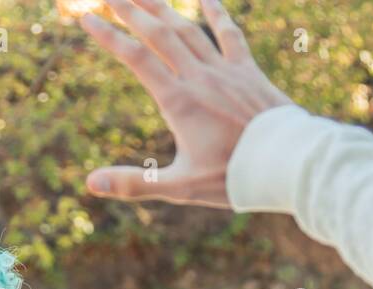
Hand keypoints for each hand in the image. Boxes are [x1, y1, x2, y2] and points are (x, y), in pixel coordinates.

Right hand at [81, 0, 293, 206]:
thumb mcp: (180, 186)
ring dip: (163, 7)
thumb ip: (135, 183)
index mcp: (179, 101)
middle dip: (129, 9)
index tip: (86, 18)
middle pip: (158, 33)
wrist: (286, 165)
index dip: (108, 36)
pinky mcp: (249, 71)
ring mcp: (226, 71)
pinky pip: (230, 34)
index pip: (136, 59)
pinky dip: (216, 12)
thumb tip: (90, 184)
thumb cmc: (233, 179)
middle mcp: (200, 78)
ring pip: (188, 29)